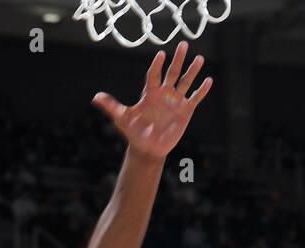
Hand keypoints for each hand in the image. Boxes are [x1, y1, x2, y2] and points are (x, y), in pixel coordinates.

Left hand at [92, 41, 212, 159]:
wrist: (148, 147)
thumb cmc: (134, 132)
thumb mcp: (122, 118)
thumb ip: (112, 106)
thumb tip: (96, 97)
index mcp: (150, 93)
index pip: (154, 75)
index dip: (157, 65)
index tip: (161, 54)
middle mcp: (164, 93)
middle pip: (172, 72)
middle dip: (178, 59)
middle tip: (183, 45)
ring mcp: (175, 101)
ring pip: (185, 82)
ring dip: (192, 70)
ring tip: (199, 58)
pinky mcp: (185, 110)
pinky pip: (195, 98)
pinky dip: (202, 90)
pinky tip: (208, 80)